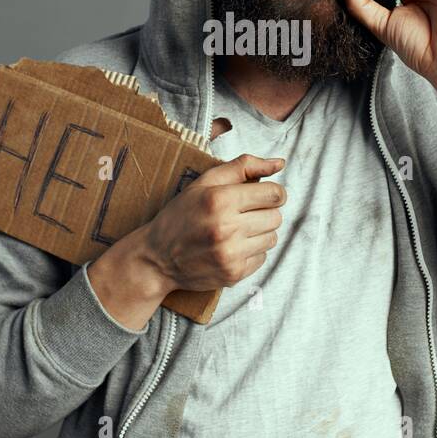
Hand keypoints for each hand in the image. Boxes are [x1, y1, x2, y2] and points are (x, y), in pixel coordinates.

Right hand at [139, 153, 285, 293]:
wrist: (157, 258)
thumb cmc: (181, 215)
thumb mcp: (204, 182)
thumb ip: (243, 166)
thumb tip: (280, 163)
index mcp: (220, 200)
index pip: (274, 194)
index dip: (273, 192)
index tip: (263, 195)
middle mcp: (227, 228)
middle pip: (276, 217)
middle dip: (265, 212)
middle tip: (245, 213)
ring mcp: (231, 255)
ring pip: (272, 238)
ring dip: (260, 232)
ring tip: (238, 230)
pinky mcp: (234, 274)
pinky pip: (263, 258)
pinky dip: (252, 252)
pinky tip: (233, 247)